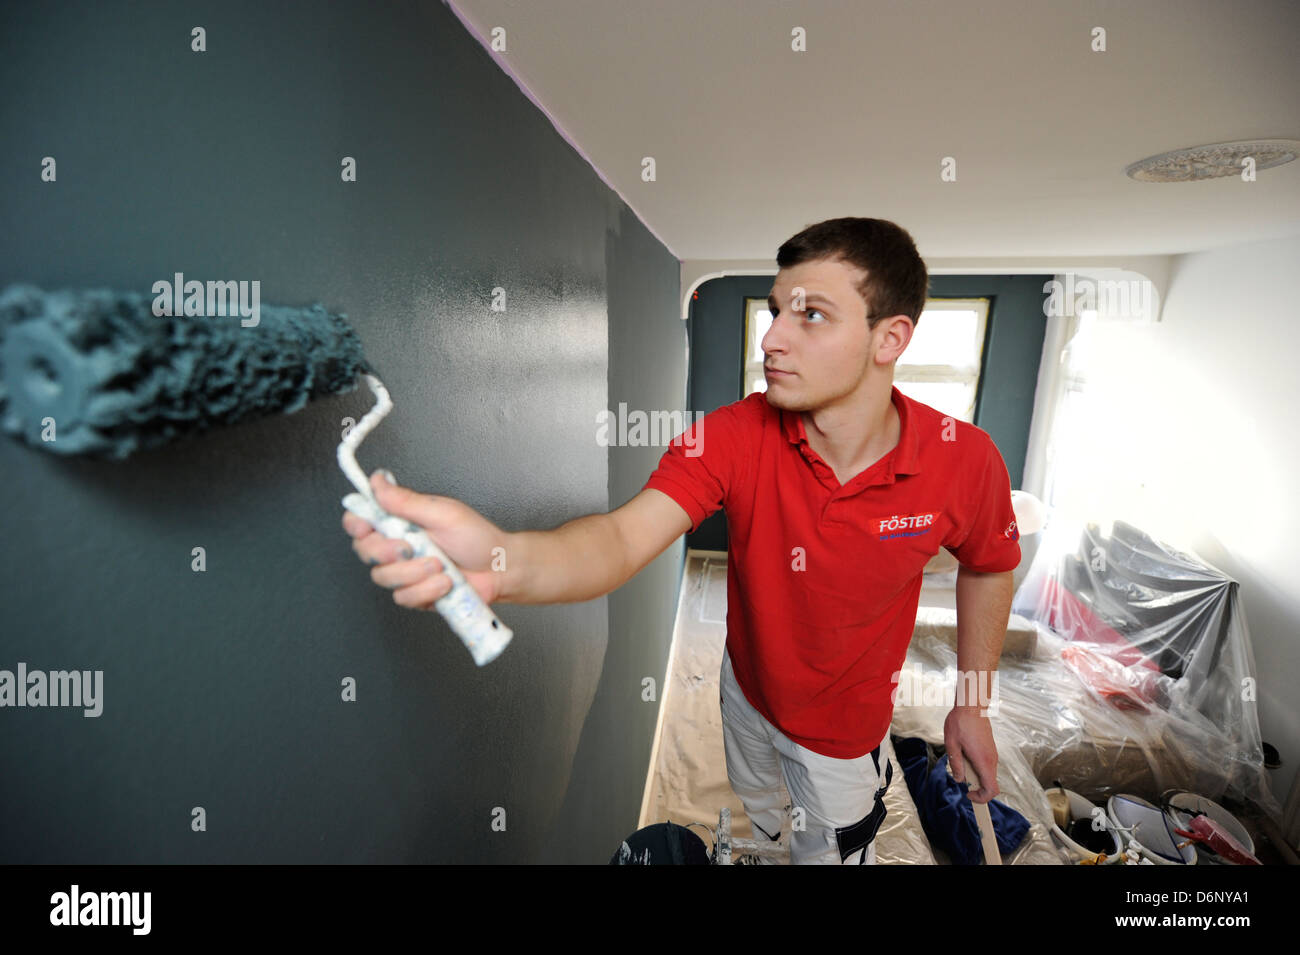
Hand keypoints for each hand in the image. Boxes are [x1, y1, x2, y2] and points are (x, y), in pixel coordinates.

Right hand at [342, 470, 510, 609]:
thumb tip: (377, 480)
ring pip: (383, 577)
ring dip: (414, 572)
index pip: (360, 521)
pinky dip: (426, 590)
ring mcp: (405, 572)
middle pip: (364, 550)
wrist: (499, 568)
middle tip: (412, 547)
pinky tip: (444, 583)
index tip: (365, 526)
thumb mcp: (442, 513)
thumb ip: (405, 501)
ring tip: (440, 565)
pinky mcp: (414, 594)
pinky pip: (403, 597)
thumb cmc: (476, 537)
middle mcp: (398, 546)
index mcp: (401, 521)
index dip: (356, 524)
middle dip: (387, 551)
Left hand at [944, 707, 999, 803]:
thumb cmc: (960, 722)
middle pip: (991, 784)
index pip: (991, 790)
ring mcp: (993, 753)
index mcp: (983, 761)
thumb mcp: (952, 745)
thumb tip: (959, 780)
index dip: (981, 798)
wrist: (972, 705)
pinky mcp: (990, 748)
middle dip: (977, 787)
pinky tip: (965, 755)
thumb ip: (956, 764)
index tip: (968, 794)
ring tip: (961, 762)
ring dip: (976, 776)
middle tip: (961, 778)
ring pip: (988, 774)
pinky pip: (987, 765)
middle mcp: (992, 759)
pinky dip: (978, 767)